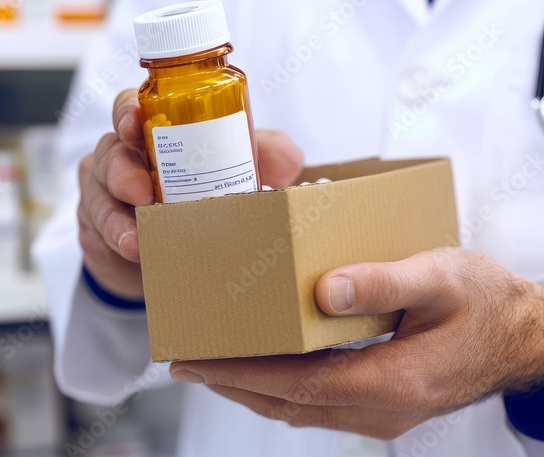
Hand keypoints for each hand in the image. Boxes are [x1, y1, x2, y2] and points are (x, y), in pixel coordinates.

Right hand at [77, 88, 304, 300]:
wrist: (179, 251)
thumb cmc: (203, 196)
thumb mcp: (239, 171)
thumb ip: (265, 156)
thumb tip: (288, 159)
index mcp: (150, 133)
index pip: (128, 108)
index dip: (126, 110)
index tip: (134, 122)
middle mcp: (121, 157)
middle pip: (109, 152)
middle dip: (121, 170)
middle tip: (140, 191)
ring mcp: (102, 193)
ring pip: (97, 196)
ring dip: (116, 217)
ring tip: (136, 238)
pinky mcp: (96, 230)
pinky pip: (96, 231)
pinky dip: (114, 241)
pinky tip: (132, 251)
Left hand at [169, 247, 543, 438]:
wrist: (524, 336)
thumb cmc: (487, 302)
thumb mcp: (442, 277)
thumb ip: (385, 282)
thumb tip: (325, 290)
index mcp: (390, 380)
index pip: (294, 384)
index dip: (237, 373)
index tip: (193, 359)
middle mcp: (380, 409)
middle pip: (286, 403)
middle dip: (228, 383)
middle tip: (182, 361)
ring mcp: (380, 415)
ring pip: (297, 408)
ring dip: (248, 388)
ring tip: (206, 364)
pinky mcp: (381, 406)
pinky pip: (315, 403)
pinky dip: (278, 387)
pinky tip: (258, 367)